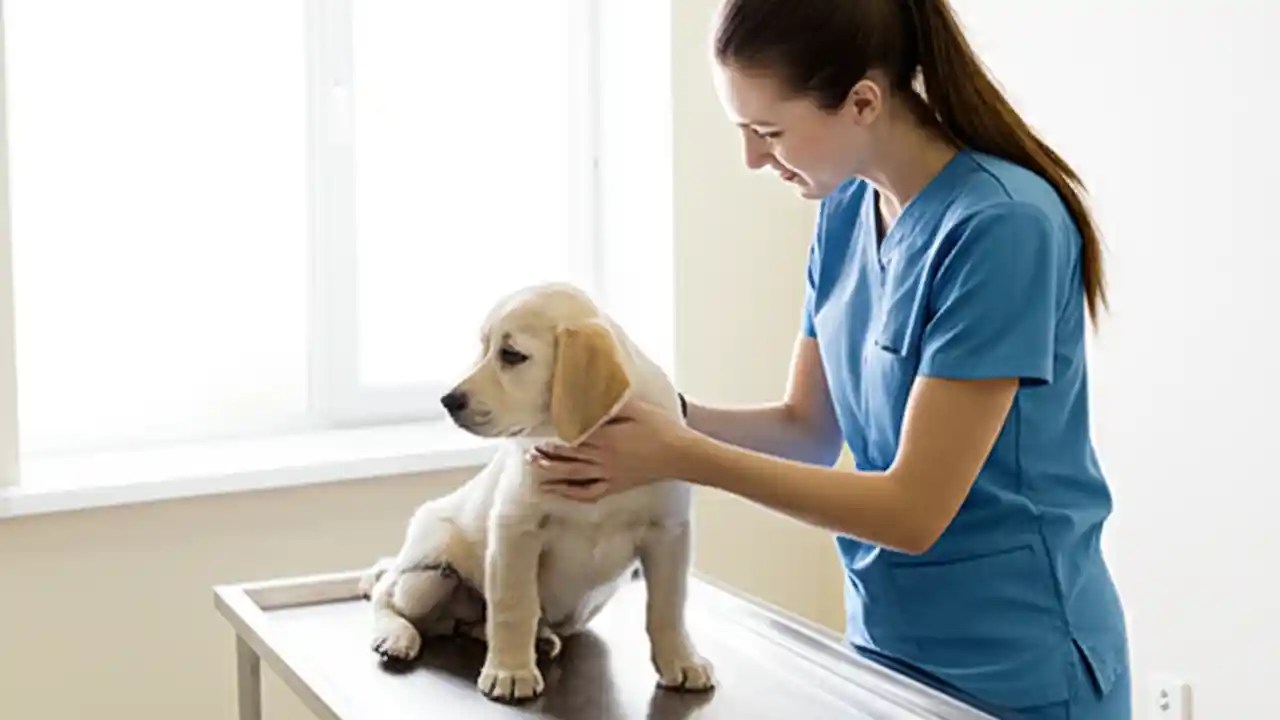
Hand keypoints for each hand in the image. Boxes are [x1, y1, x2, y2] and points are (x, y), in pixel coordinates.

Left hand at [529, 397, 690, 501]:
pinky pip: (588, 493)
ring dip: (551, 471)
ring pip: (573, 475)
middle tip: (528, 449)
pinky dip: (570, 493)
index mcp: (608, 437)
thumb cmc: (662, 428)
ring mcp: (609, 474)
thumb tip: (592, 392)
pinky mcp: (615, 486)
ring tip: (534, 466)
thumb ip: (613, 402)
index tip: (537, 429)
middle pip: (568, 455)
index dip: (553, 433)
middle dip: (547, 452)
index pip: (573, 435)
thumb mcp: (637, 408)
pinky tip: (557, 491)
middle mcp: (604, 458)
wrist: (681, 455)